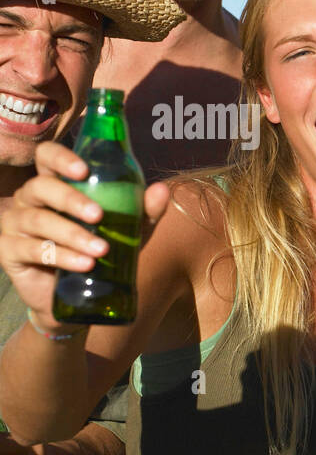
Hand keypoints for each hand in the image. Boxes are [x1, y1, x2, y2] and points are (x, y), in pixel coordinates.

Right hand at [0, 141, 169, 330]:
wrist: (81, 297)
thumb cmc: (101, 251)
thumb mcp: (126, 231)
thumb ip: (143, 211)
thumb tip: (161, 190)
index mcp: (54, 185)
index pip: (46, 157)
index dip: (60, 158)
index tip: (84, 170)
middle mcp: (29, 199)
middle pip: (41, 186)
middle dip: (71, 199)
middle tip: (99, 215)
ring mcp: (15, 224)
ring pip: (39, 220)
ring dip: (72, 234)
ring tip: (101, 249)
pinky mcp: (9, 251)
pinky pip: (34, 250)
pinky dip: (63, 257)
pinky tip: (85, 265)